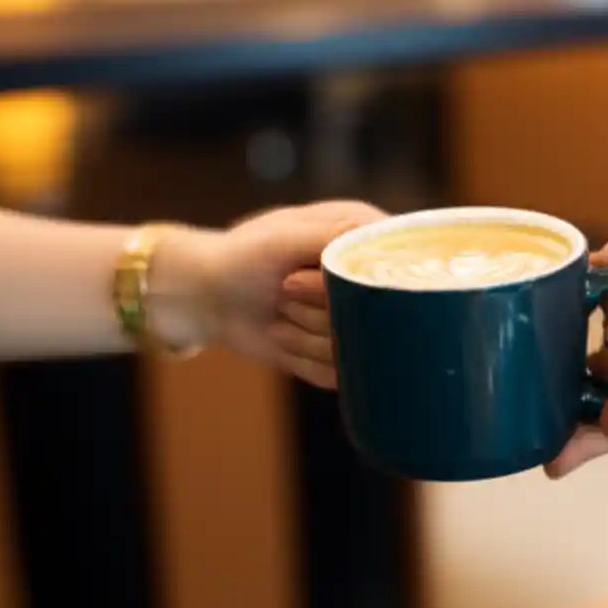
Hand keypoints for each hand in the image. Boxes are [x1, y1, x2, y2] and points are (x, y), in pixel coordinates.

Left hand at [151, 200, 386, 387]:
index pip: (403, 265)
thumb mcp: (286, 235)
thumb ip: (338, 237)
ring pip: (358, 345)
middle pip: (379, 313)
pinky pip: (342, 372)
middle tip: (285, 289)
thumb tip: (385, 243)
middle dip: (322, 308)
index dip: (368, 279)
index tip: (320, 277)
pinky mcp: (341, 353)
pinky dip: (303, 357)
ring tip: (279, 312)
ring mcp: (356, 317)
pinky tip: (281, 336)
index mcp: (365, 236)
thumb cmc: (241, 255)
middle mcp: (368, 278)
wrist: (204, 297)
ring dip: (306, 333)